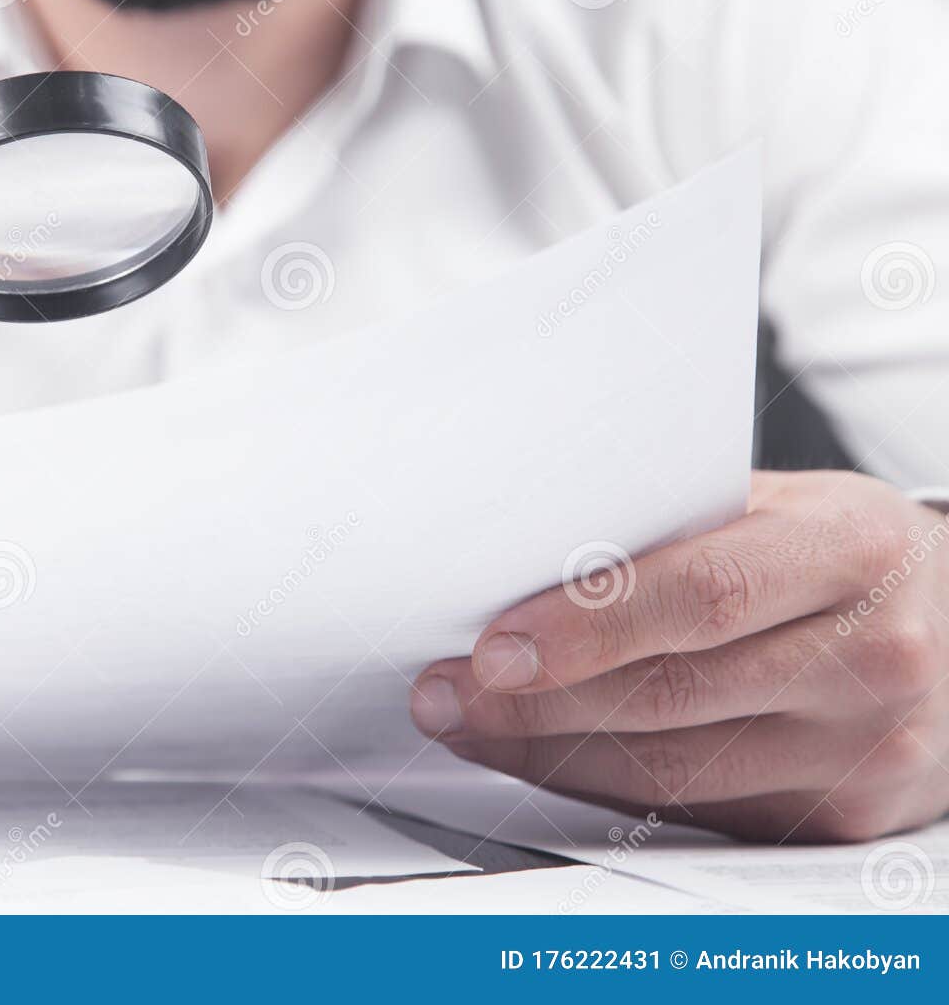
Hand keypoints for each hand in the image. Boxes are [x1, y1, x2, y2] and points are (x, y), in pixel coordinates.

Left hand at [410, 470, 948, 841]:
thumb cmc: (847, 558)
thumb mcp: (783, 508)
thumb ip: (672, 528)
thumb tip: (519, 557)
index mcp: (851, 550)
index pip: (700, 594)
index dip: (585, 627)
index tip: (492, 648)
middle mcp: (874, 656)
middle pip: (670, 694)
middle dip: (534, 703)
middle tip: (448, 691)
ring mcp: (867, 748)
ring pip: (669, 768)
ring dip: (548, 751)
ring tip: (470, 721)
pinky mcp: (846, 814)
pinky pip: (693, 808)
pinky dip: (603, 784)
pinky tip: (545, 756)